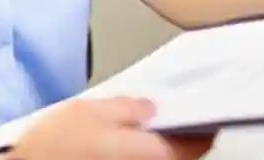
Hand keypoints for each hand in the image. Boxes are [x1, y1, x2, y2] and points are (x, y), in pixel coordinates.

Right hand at [10, 98, 213, 159]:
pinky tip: (127, 143)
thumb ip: (128, 108)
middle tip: (178, 116)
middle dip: (181, 137)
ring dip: (160, 148)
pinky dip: (141, 154)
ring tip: (149, 127)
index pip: (196, 146)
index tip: (210, 116)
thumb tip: (149, 108)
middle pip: (179, 158)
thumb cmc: (54, 150)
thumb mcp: (90, 112)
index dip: (206, 128)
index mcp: (150, 156)